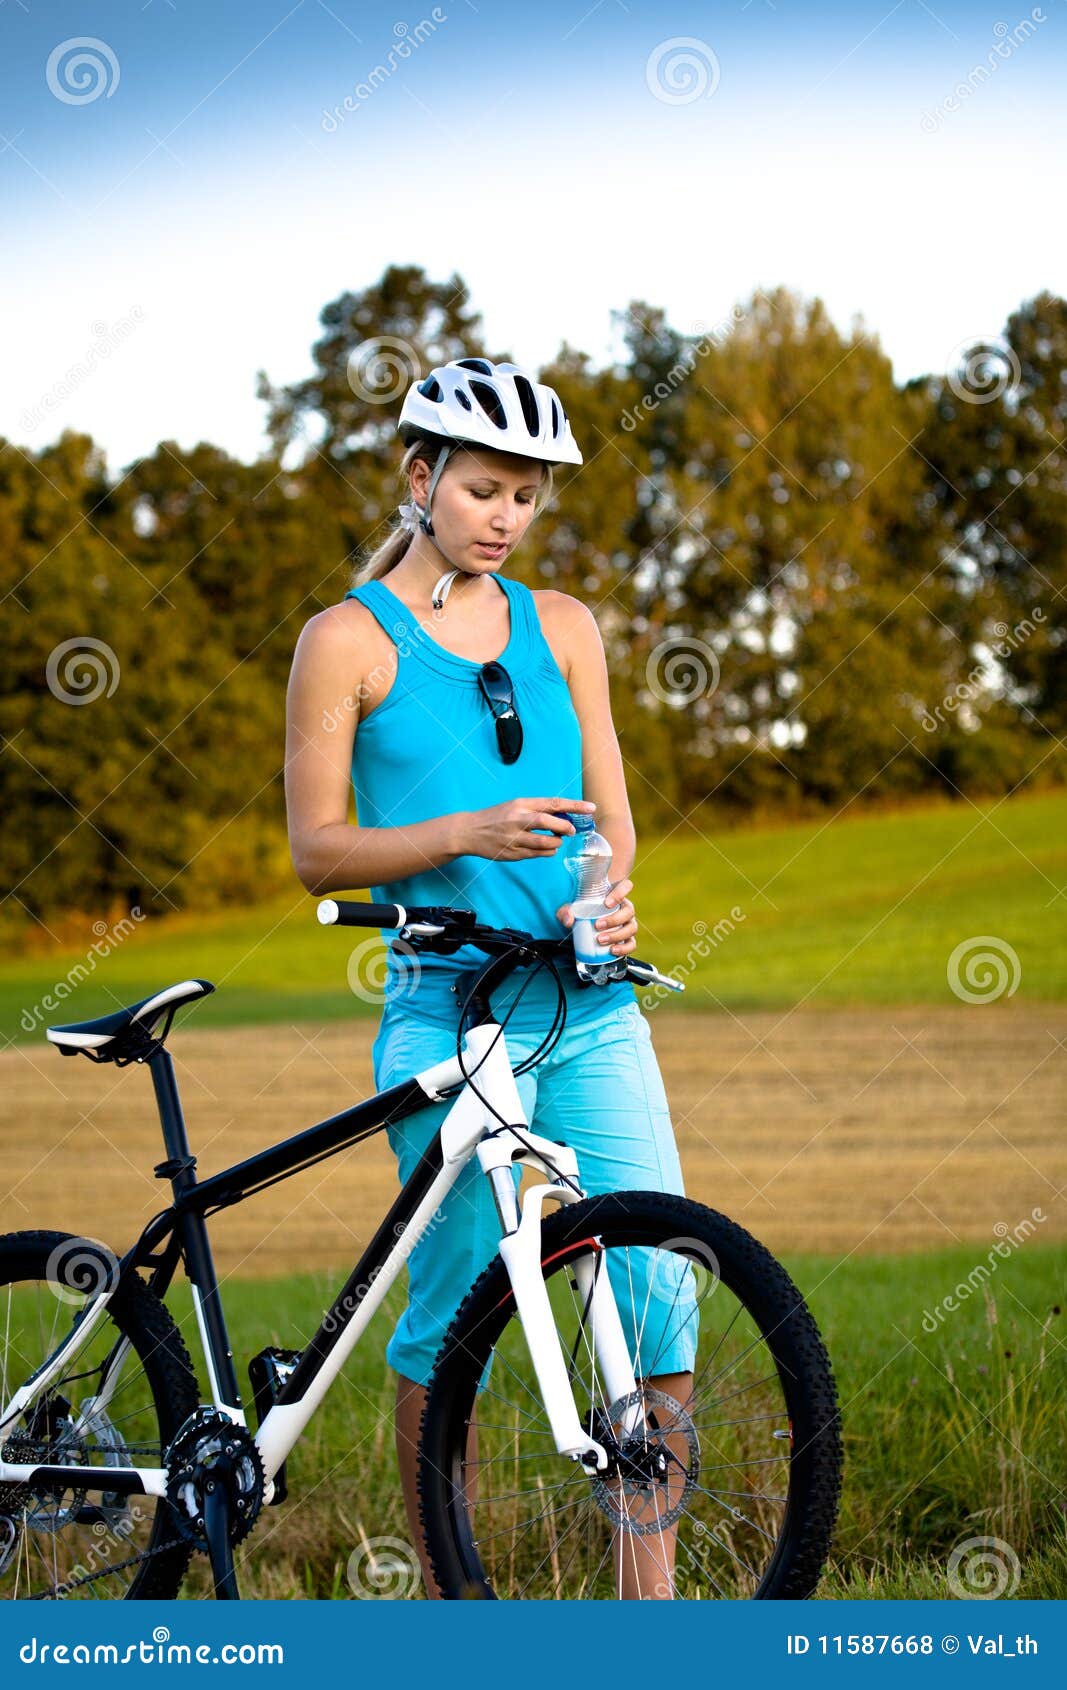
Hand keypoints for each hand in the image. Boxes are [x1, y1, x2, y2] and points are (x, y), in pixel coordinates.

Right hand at [453, 797, 596, 860]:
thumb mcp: (515, 806)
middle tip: (570, 831)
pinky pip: (536, 854)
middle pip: (547, 822)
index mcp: (521, 804)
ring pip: (543, 843)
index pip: (553, 803)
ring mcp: (514, 837)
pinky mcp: (511, 853)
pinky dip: (547, 853)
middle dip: (564, 827)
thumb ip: (537, 810)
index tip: (591, 808)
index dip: (574, 806)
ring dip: (555, 843)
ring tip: (557, 841)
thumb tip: (563, 815)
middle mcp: (517, 819)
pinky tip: (547, 850)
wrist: (469, 831)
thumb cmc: (496, 817)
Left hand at [555, 877, 637, 955]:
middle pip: (628, 911)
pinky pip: (631, 944)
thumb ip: (565, 912)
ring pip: (631, 928)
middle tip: (597, 926)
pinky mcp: (628, 939)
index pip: (626, 886)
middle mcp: (625, 908)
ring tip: (601, 940)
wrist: (584, 928)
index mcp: (615, 895)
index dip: (620, 893)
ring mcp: (628, 924)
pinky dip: (624, 948)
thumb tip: (569, 920)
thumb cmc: (581, 913)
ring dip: (617, 935)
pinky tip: (612, 950)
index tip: (606, 903)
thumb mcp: (570, 910)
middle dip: (614, 919)